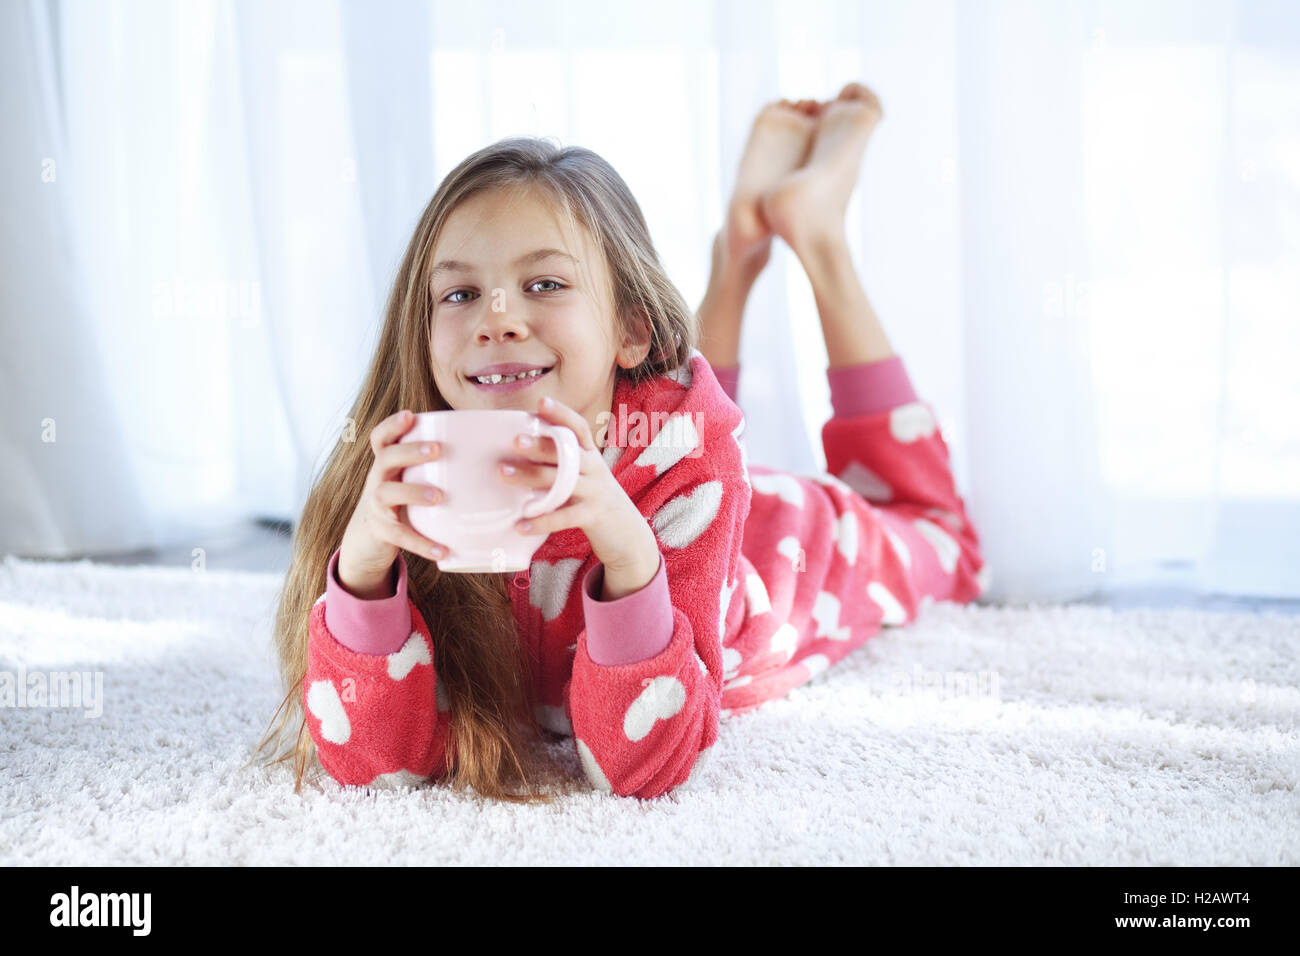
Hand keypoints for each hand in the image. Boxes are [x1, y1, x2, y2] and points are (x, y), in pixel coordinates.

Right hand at [338, 409, 449, 591]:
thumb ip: (435, 467)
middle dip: (410, 451)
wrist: (370, 540)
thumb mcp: (410, 480)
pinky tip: (442, 551)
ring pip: (386, 493)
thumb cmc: (403, 502)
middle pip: (386, 458)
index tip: (410, 415)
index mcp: (387, 464)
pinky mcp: (381, 531)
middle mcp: (378, 479)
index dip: (392, 425)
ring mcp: (376, 506)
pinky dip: (422, 543)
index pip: (381, 438)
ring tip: (439, 497)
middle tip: (437, 450)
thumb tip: (488, 454)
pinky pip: (400, 536)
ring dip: (414, 492)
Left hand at [498, 396, 658, 581]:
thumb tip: (518, 453)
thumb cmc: (594, 501)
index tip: (542, 402)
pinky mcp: (594, 516)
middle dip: (541, 445)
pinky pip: (564, 517)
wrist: (628, 535)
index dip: (562, 414)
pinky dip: (541, 521)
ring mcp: (596, 492)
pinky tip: (520, 524)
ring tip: (503, 474)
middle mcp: (595, 469)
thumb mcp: (585, 477)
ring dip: (530, 477)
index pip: (579, 428)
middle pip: (568, 453)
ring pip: (562, 482)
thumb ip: (561, 465)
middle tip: (516, 440)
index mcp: (591, 456)